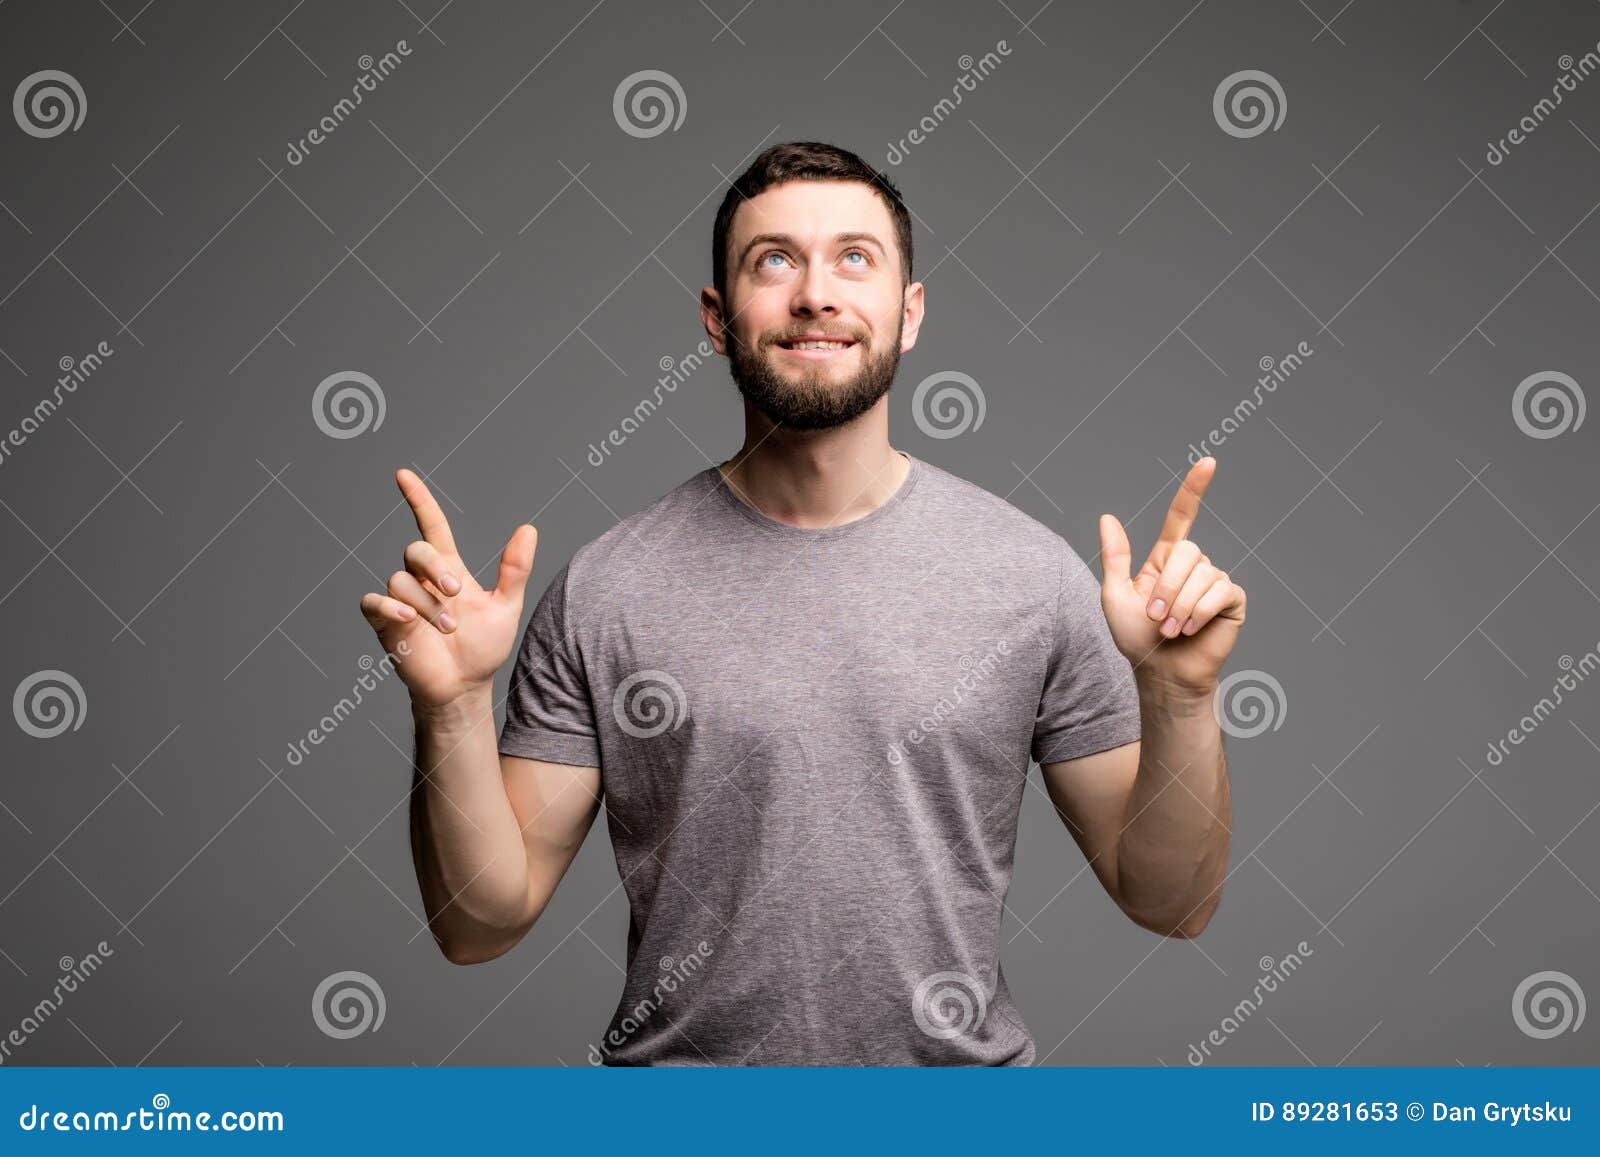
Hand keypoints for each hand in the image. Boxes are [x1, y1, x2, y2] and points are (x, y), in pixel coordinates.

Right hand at [358, 468, 537, 711]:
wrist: (465, 686)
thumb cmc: (483, 648)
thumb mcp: (506, 606)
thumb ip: (515, 570)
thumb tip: (529, 529)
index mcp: (449, 570)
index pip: (431, 525)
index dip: (418, 500)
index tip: (403, 475)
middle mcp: (422, 581)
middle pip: (415, 550)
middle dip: (435, 568)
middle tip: (457, 594)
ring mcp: (401, 601)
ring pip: (401, 580)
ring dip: (427, 603)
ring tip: (448, 629)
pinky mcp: (386, 624)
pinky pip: (372, 602)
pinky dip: (388, 606)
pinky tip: (409, 619)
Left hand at [1097, 457, 1245, 696]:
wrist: (1160, 673)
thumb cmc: (1136, 640)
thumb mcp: (1115, 595)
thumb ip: (1115, 557)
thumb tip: (1107, 516)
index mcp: (1165, 560)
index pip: (1183, 516)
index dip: (1195, 489)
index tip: (1209, 462)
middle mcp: (1193, 566)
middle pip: (1187, 551)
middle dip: (1167, 587)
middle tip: (1156, 618)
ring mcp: (1215, 581)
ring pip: (1202, 573)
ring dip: (1180, 605)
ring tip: (1171, 630)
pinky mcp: (1232, 600)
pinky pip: (1220, 591)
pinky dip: (1199, 612)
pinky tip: (1191, 630)